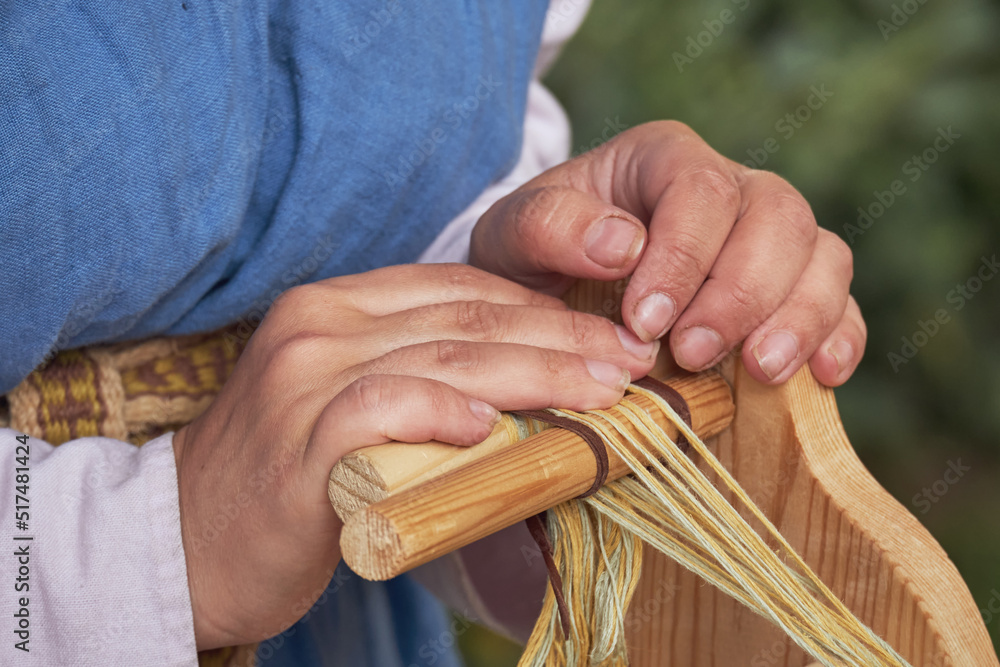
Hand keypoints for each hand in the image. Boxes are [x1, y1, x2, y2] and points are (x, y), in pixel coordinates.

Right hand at [171, 263, 657, 648]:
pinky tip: (494, 429)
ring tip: (602, 397)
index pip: (461, 288)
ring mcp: (304, 377)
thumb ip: (428, 380)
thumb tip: (536, 389)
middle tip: (632, 365)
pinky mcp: (297, 439)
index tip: (609, 336)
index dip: (543, 309)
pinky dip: (442, 413)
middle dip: (562, 340)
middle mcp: (319, 323)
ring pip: (442, 358)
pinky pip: (383, 409)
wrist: (185, 539)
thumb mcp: (357, 406)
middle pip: (466, 319)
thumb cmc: (289, 477)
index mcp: (338, 304)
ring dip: (535, 375)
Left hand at [470, 121, 864, 386]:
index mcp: (662, 159)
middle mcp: (729, 188)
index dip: (684, 257)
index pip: (700, 189)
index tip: (645, 323)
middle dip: (741, 293)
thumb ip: (549, 226)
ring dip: (798, 316)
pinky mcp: (790, 289)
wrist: (552, 283)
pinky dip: (838, 335)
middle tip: (692, 356)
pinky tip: (821, 377)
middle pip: (778, 216)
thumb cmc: (536, 253)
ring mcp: (767, 236)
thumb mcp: (512, 234)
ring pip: (823, 253)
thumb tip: (622, 244)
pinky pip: (838, 300)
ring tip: (759, 371)